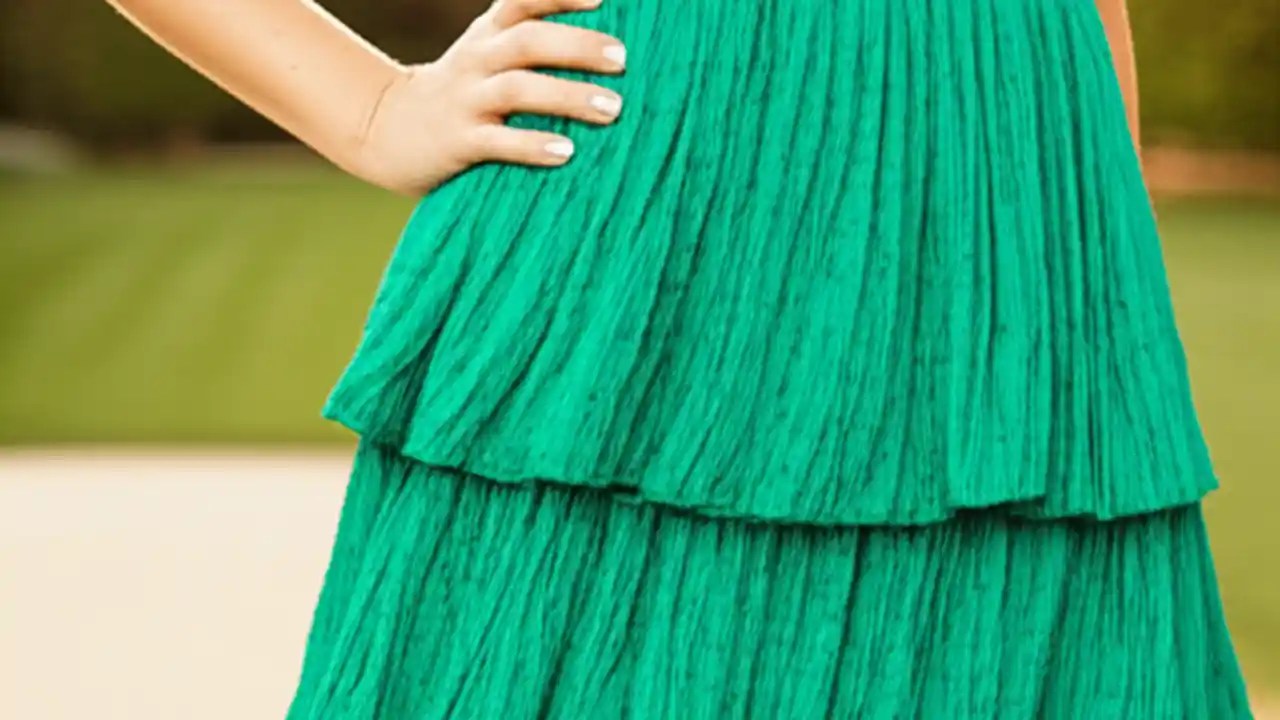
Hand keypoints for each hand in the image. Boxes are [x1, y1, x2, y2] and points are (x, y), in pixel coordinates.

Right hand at [349, 0, 625, 195]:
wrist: (384, 128)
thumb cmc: (460, 91)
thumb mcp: (486, 52)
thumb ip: (531, 39)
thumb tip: (604, 43)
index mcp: (489, 34)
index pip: (524, 0)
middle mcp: (478, 60)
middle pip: (528, 41)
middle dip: (578, 47)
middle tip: (623, 59)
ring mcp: (466, 101)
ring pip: (518, 89)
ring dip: (568, 96)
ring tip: (612, 108)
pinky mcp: (458, 142)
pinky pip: (498, 142)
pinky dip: (533, 145)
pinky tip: (566, 152)